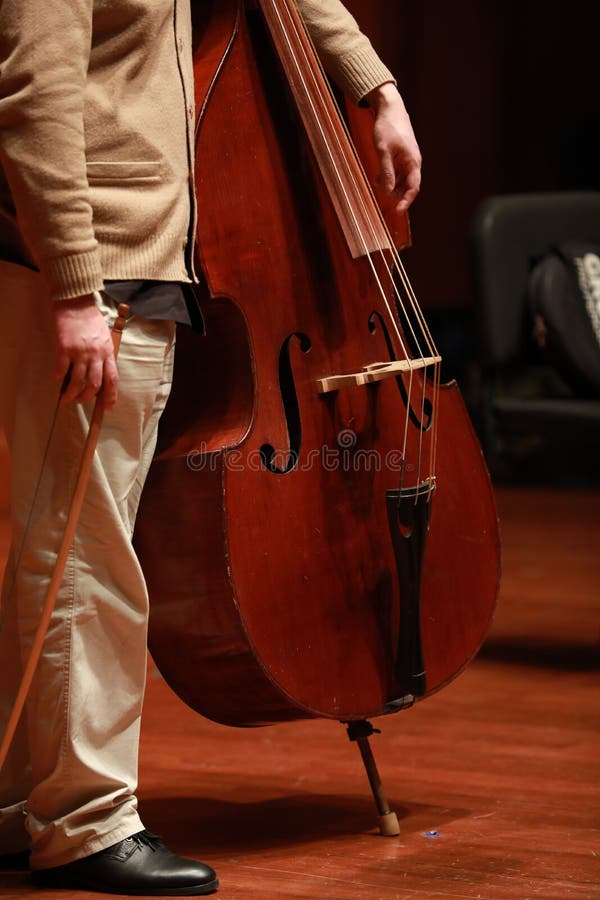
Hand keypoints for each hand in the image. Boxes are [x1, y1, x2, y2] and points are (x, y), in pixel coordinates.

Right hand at [53, 294, 118, 409]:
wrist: (76, 303)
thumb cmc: (90, 319)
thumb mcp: (105, 337)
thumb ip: (103, 355)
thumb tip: (99, 374)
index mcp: (107, 352)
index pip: (112, 379)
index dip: (110, 395)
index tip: (107, 407)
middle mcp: (96, 354)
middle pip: (94, 384)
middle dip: (87, 398)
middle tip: (79, 401)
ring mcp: (80, 352)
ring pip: (78, 380)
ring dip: (71, 393)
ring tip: (66, 398)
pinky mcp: (65, 348)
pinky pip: (62, 369)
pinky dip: (59, 378)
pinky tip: (56, 380)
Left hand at [366, 83, 421, 212]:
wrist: (389, 108)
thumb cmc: (387, 128)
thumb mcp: (383, 151)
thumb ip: (386, 172)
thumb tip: (388, 192)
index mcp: (413, 162)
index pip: (414, 188)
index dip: (406, 201)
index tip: (397, 212)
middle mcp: (413, 163)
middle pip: (407, 187)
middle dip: (394, 193)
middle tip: (379, 191)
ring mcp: (407, 160)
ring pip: (401, 181)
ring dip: (390, 185)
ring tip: (375, 182)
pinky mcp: (401, 157)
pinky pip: (396, 173)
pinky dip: (388, 177)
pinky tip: (377, 177)